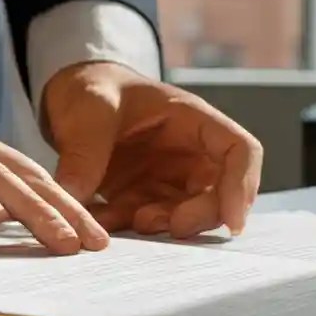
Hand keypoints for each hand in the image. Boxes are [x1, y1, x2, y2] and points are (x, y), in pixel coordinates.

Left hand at [43, 62, 262, 238]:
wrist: (74, 97)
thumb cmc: (93, 89)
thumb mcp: (88, 111)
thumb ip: (83, 153)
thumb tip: (72, 199)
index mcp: (192, 120)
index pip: (239, 151)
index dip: (242, 186)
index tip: (232, 221)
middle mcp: (190, 152)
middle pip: (220, 192)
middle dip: (199, 215)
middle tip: (165, 226)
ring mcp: (171, 178)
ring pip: (188, 214)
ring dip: (163, 225)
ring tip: (123, 220)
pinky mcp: (147, 197)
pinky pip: (150, 221)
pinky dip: (128, 227)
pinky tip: (100, 218)